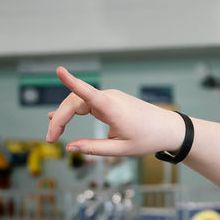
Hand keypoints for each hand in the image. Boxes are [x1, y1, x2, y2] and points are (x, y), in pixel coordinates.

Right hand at [45, 67, 185, 156]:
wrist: (169, 129)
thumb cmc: (149, 139)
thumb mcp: (121, 149)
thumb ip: (94, 148)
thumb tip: (70, 148)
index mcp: (113, 108)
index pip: (88, 92)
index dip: (72, 81)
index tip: (60, 70)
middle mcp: (110, 98)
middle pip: (74, 102)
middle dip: (59, 119)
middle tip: (51, 139)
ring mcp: (110, 97)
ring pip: (79, 102)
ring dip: (64, 116)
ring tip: (53, 133)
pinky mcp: (111, 100)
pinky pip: (87, 102)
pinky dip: (73, 111)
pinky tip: (59, 118)